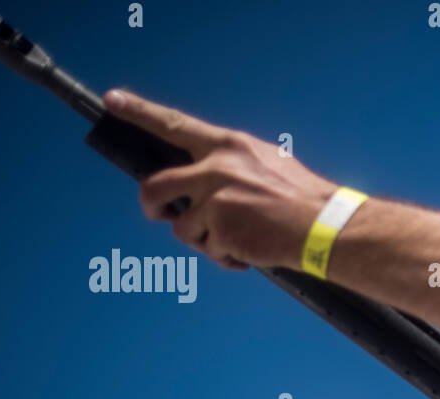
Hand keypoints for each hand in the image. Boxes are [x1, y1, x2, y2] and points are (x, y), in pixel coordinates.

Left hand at [102, 88, 338, 270]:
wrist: (326, 227)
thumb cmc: (303, 199)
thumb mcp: (267, 164)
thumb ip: (231, 166)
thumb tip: (203, 178)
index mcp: (229, 146)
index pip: (174, 124)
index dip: (140, 111)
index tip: (113, 100)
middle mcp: (216, 168)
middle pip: (155, 186)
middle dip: (152, 206)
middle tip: (160, 213)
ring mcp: (215, 200)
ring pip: (183, 228)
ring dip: (205, 240)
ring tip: (236, 240)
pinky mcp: (220, 230)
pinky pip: (209, 250)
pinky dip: (227, 257)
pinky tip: (250, 253)